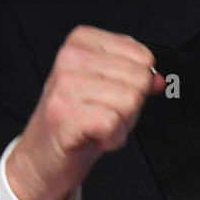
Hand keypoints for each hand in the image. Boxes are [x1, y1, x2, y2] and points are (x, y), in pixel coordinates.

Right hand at [6, 26, 165, 199]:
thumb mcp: (108, 89)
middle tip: (102, 114)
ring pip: (130, 100)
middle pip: (139, 79)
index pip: (142, 56)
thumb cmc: (75, 121)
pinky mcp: (65, 114)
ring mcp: (65, 85)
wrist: (41, 158)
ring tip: (96, 125)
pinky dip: (112, 138)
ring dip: (121, 124)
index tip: (110, 95)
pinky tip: (93, 137)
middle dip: (130, 106)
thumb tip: (159, 80)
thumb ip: (135, 77)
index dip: (136, 84)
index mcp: (82, 42)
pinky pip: (114, 123)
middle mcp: (70, 58)